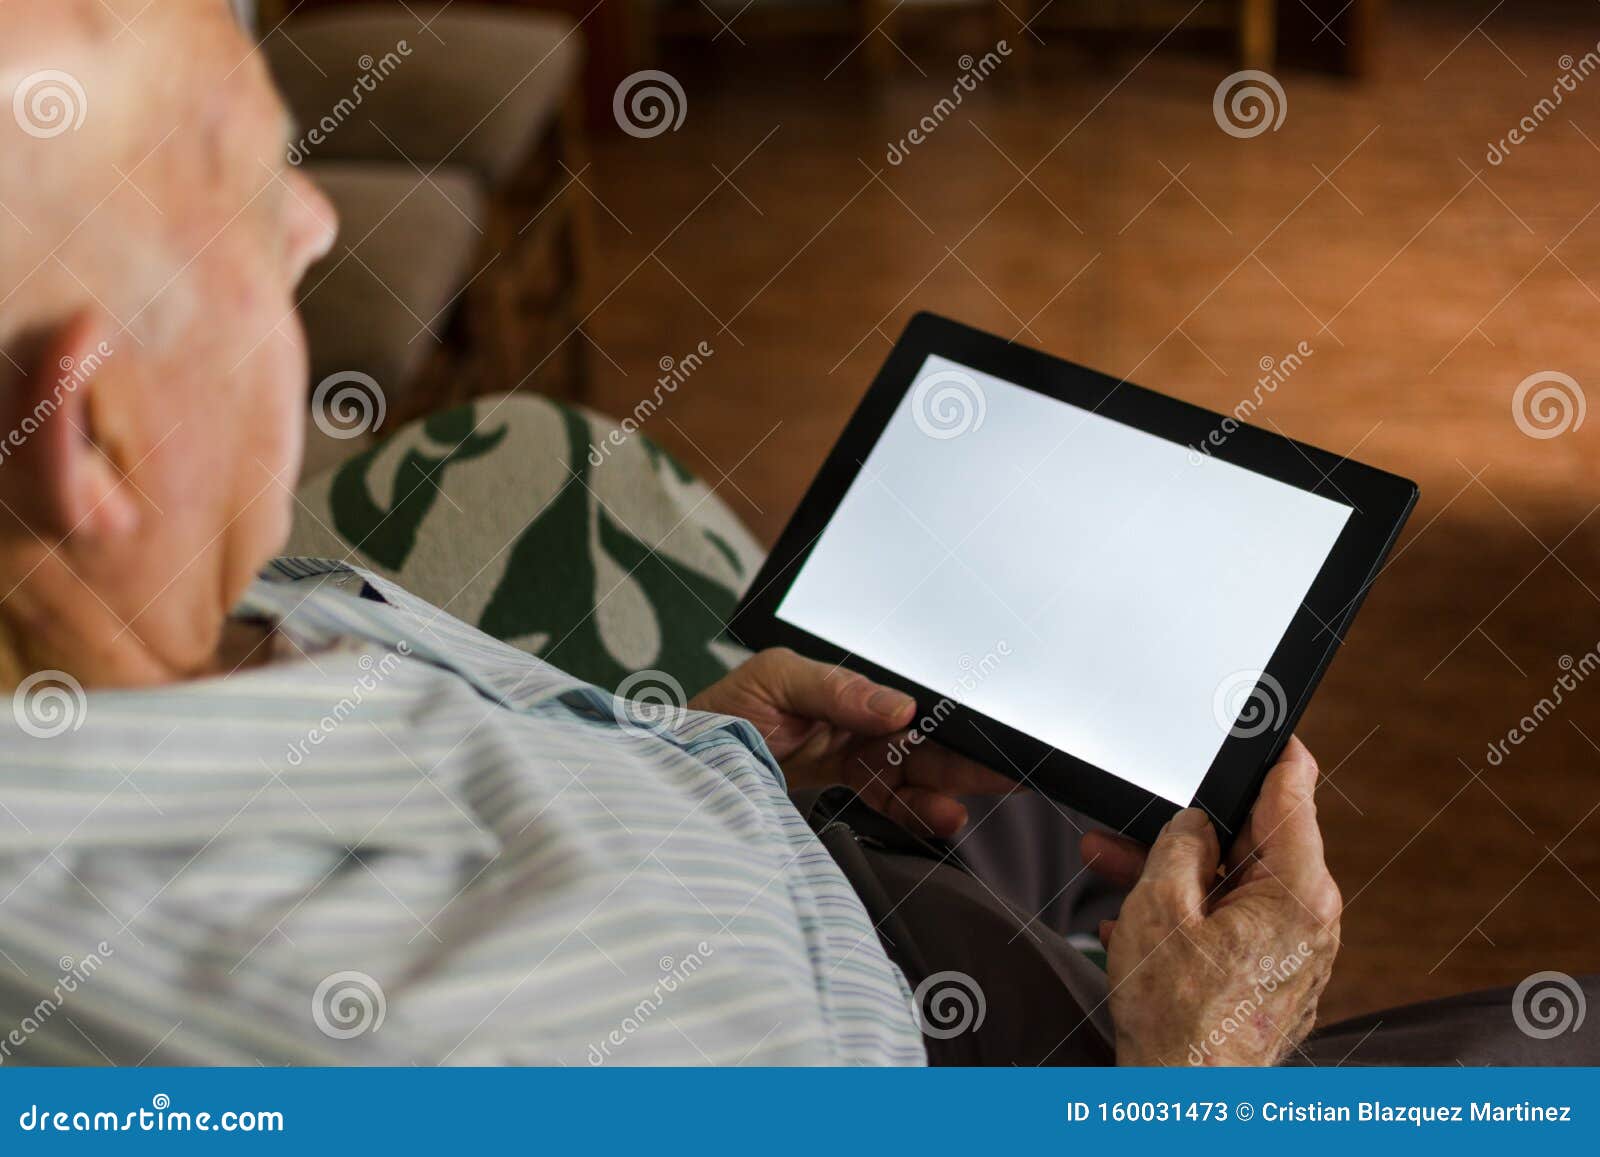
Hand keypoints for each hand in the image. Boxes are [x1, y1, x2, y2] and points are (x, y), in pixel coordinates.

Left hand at [688, 648, 1014, 836]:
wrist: (686, 767)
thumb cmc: (722, 711)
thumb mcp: (773, 681)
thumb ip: (834, 688)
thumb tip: (896, 705)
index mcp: (849, 681)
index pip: (911, 696)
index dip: (952, 712)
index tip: (987, 728)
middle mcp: (861, 713)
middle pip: (925, 735)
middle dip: (966, 754)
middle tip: (1005, 771)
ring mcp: (858, 751)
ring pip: (918, 771)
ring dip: (944, 790)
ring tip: (955, 809)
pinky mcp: (850, 784)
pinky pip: (895, 800)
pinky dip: (918, 812)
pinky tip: (940, 818)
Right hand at [1082, 737, 1340, 1065]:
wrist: (1188, 1102)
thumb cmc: (1180, 1019)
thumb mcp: (1159, 908)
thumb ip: (1179, 847)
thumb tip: (1195, 824)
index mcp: (1299, 893)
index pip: (1295, 792)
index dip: (1273, 752)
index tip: (1262, 724)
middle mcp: (1311, 921)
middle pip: (1253, 844)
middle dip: (1188, 834)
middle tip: (1129, 829)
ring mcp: (1296, 954)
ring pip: (1236, 886)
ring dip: (1178, 877)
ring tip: (1113, 873)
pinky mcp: (1274, 979)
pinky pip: (1236, 925)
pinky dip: (1193, 916)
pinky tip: (1141, 923)